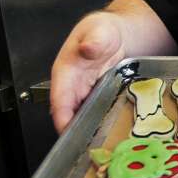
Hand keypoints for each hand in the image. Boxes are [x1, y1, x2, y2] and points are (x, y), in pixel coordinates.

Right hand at [50, 11, 125, 133]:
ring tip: (101, 144)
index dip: (62, 118)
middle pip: (69, 114)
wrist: (118, 33)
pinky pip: (96, 114)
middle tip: (90, 147)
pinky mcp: (97, 98)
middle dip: (76, 132)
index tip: (68, 132)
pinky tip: (112, 133)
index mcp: (66, 71)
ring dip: (89, 130)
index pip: (59, 99)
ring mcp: (85, 93)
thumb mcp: (100, 30)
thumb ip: (94, 40)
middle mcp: (73, 85)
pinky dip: (100, 124)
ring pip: (82, 117)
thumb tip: (87, 48)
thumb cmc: (103, 30)